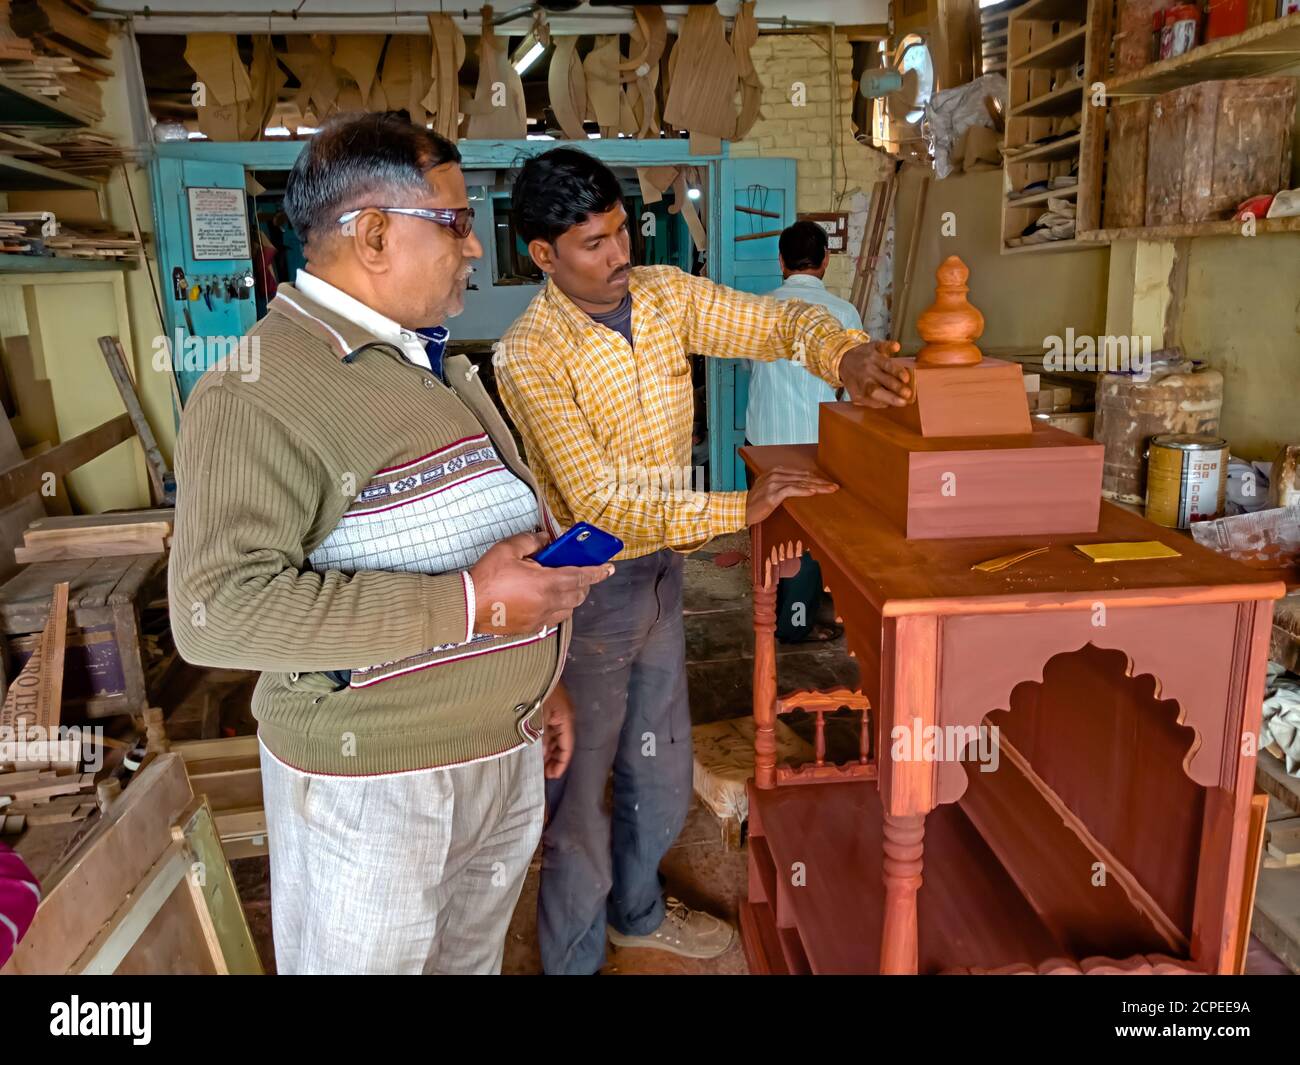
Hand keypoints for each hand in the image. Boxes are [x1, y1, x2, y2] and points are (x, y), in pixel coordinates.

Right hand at [470, 531, 612, 635]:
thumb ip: (531, 541)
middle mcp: (548, 604)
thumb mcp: (508, 549)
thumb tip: (545, 539)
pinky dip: (557, 609)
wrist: (467, 606)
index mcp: (547, 583)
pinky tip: (546, 600)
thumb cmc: (486, 577)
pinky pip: (553, 619)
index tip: (609, 568)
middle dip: (584, 583)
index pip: (581, 576)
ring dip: (571, 598)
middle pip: (578, 595)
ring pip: (568, 610)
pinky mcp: (530, 628)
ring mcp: (540, 618)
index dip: (597, 572)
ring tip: (563, 586)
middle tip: (581, 572)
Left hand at [542, 683, 574, 778]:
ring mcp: (555, 710)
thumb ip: (542, 737)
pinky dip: (543, 738)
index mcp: (565, 718)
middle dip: (554, 758)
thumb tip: (544, 754)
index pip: (567, 746)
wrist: (528, 668)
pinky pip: (547, 727)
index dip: (561, 763)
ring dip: (548, 749)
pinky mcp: (546, 706)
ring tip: (537, 762)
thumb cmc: (535, 691)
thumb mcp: (538, 717)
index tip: (552, 776)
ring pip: (554, 735)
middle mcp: (563, 716)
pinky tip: (534, 746)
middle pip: (562, 742)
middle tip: (543, 772)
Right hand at [745, 466, 837, 525]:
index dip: (816, 478)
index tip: (828, 483)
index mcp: (776, 471)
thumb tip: (800, 487)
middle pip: (803, 477)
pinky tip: (813, 492)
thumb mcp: (769, 489)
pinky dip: (803, 491)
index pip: (801, 473)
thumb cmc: (755, 501)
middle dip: (821, 482)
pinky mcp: (772, 494)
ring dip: (817, 486)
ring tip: (829, 489)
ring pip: (800, 483)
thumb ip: (783, 485)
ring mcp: (773, 483)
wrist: (741, 509)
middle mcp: (776, 474)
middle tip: (834, 486)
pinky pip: (791, 490)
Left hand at [839, 340, 910, 407]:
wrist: (844, 360)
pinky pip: (881, 345)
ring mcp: (871, 358)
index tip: (903, 402)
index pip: (877, 393)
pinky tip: (896, 347)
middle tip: (909, 393)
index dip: (890, 398)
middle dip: (897, 387)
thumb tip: (888, 404)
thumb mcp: (858, 395)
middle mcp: (867, 372)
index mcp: (863, 385)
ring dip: (897, 370)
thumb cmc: (856, 380)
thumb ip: (872, 402)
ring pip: (886, 364)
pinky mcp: (874, 347)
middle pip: (884, 380)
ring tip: (906, 378)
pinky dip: (889, 345)